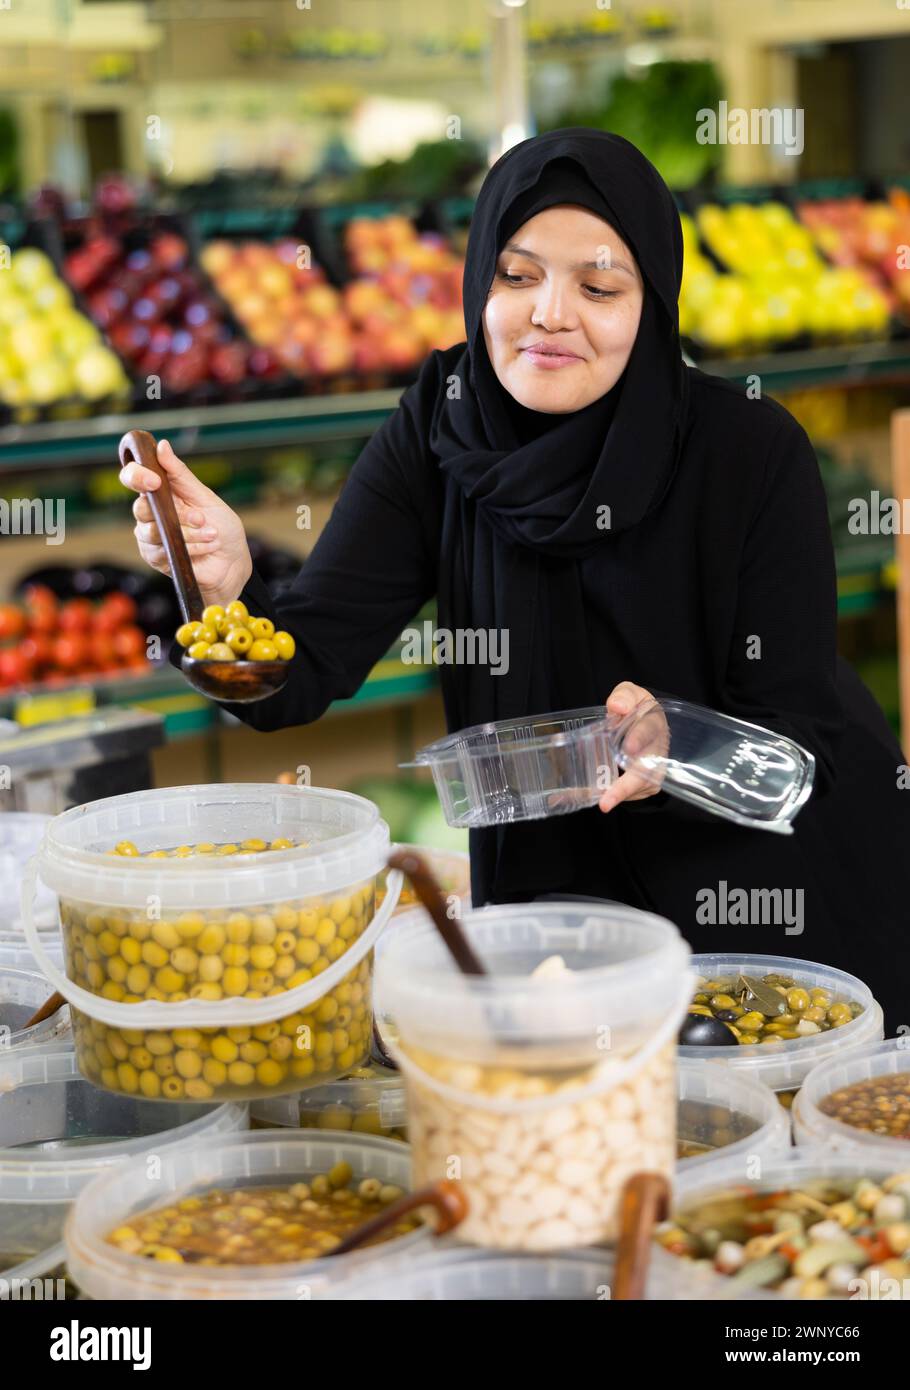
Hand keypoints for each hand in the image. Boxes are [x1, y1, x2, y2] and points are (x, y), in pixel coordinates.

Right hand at [121, 438, 252, 609]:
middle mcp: (150, 513)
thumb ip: (180, 474)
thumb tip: (162, 445)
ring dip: (187, 533)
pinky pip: (162, 550)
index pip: (133, 478)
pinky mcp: (155, 557)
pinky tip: (206, 546)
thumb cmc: (222, 528)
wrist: (232, 562)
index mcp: (161, 493)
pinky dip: (190, 547)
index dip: (136, 476)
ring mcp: (150, 537)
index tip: (154, 481)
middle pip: (139, 508)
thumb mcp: (205, 497)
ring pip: (152, 532)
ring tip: (211, 534)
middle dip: (177, 515)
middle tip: (201, 518)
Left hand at [599, 681, 667, 811]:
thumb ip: (624, 696)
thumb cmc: (636, 710)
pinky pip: (629, 795)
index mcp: (654, 723)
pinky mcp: (646, 785)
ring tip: (597, 803)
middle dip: (625, 787)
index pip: (650, 730)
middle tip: (606, 801)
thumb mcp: (630, 695)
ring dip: (616, 796)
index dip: (639, 738)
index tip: (629, 748)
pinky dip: (609, 797)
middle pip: (646, 772)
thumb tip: (617, 706)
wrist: (646, 725)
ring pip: (638, 788)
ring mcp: (654, 770)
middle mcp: (659, 750)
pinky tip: (586, 797)